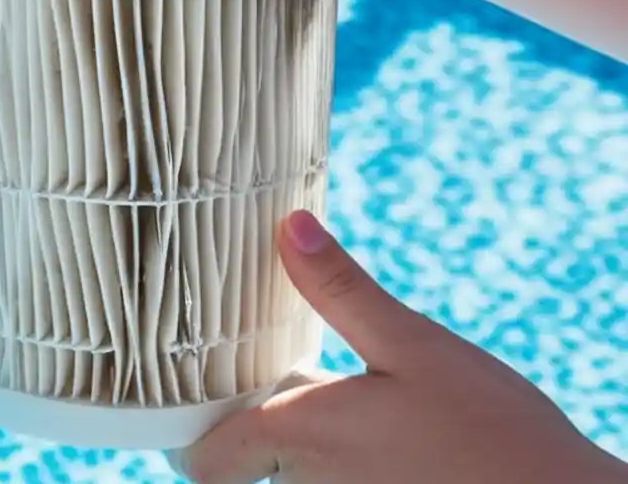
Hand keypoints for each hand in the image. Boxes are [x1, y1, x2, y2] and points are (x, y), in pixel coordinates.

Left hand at [172, 210, 627, 483]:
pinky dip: (335, 468)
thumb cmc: (492, 432)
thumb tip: (289, 225)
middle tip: (275, 383)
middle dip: (251, 430)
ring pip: (290, 480)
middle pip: (244, 467)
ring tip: (331, 402)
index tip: (204, 398)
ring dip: (298, 448)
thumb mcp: (414, 345)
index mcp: (303, 437)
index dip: (192, 438)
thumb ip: (342, 291)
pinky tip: (374, 441)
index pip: (201, 462)